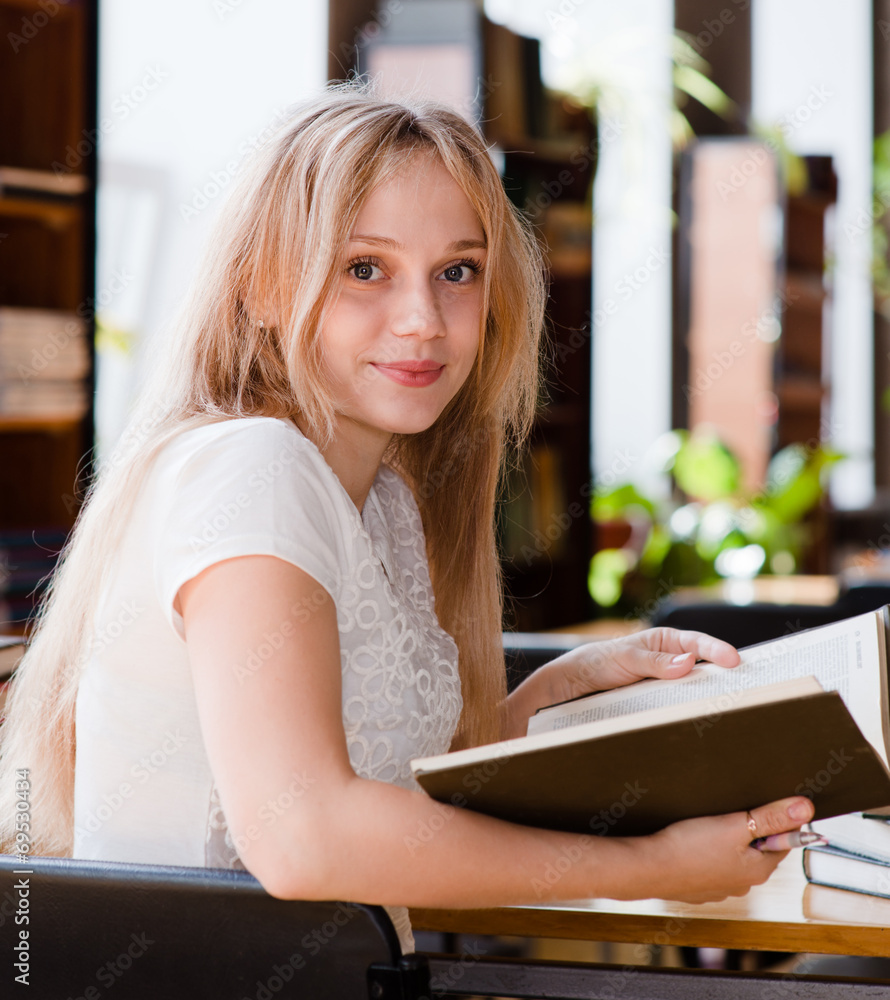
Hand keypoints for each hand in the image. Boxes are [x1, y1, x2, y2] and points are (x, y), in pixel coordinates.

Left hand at [541, 627, 740, 706]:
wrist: (577, 684)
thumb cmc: (601, 661)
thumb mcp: (626, 658)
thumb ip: (655, 662)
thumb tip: (687, 662)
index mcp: (666, 641)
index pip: (697, 643)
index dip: (717, 650)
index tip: (733, 661)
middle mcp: (671, 661)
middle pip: (703, 668)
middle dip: (723, 676)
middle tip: (745, 687)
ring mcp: (667, 683)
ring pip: (694, 689)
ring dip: (708, 697)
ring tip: (729, 706)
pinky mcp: (660, 702)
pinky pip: (680, 705)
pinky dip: (690, 710)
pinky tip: (699, 720)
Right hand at [632, 795, 814, 903]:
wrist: (648, 868)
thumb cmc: (688, 848)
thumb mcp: (735, 825)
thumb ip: (770, 816)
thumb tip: (805, 808)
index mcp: (759, 869)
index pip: (784, 841)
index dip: (776, 820)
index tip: (761, 804)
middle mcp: (743, 883)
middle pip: (758, 848)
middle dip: (749, 829)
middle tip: (731, 811)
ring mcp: (719, 887)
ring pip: (733, 857)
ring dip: (727, 841)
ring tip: (708, 824)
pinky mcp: (698, 885)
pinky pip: (711, 864)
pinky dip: (706, 852)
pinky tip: (692, 841)